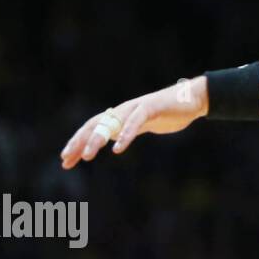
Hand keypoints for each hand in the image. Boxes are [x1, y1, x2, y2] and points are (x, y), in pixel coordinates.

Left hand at [60, 77, 207, 168]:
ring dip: (97, 139)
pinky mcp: (152, 107)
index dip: (77, 142)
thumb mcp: (143, 125)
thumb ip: (128, 130)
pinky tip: (118, 148)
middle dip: (79, 141)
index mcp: (121, 115)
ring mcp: (137, 108)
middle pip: (95, 124)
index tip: (65, 160)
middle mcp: (124, 110)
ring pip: (111, 123)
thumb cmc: (169, 112)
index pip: (93, 127)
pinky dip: (126, 134)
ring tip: (87, 155)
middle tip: (67, 158)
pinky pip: (135, 121)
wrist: (193, 98)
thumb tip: (113, 139)